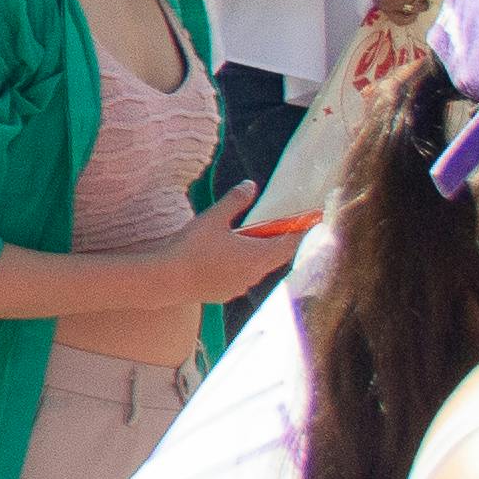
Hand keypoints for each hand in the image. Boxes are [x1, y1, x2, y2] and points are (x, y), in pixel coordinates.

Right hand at [151, 184, 300, 306]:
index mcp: (258, 254)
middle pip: (279, 256)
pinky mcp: (227, 293)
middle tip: (287, 227)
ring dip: (263, 254)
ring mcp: (242, 285)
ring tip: (255, 241)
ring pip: (261, 268)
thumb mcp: (213, 218)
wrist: (167, 280)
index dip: (302, 229)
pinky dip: (246, 266)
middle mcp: (256, 273)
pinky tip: (230, 260)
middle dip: (285, 241)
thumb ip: (235, 201)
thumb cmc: (192, 247)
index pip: (290, 242)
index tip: (311, 219)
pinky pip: (245, 278)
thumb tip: (250, 184)